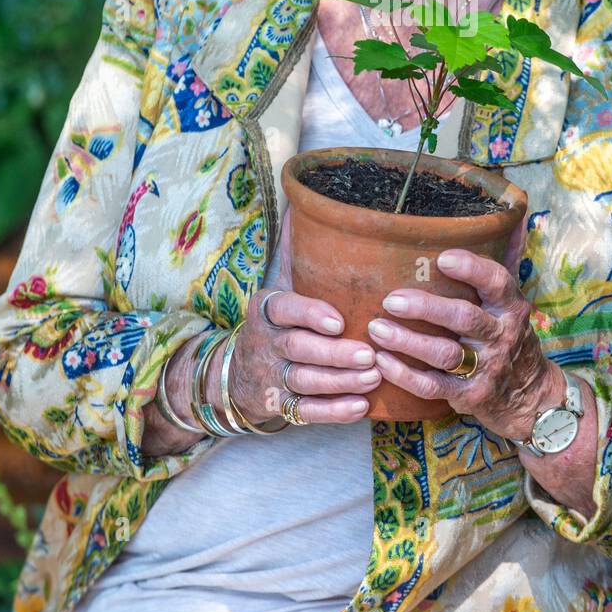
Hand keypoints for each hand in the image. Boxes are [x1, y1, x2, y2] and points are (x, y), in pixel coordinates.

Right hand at [227, 209, 381, 424]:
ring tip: (373, 377)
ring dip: (340, 383)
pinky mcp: (281, 406)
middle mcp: (266, 343)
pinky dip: (333, 412)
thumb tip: (305, 199)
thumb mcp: (278, 283)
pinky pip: (306, 412)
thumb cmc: (275, 320)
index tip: (339, 320)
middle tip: (370, 354)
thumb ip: (294, 248)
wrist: (238, 373)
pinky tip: (360, 408)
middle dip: (334, 355)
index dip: (310, 315)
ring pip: (305, 383)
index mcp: (267, 309)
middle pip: (298, 350)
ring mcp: (272, 377)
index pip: (285, 309)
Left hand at [365, 215, 563, 438]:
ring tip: (376, 328)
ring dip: (408, 342)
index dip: (470, 269)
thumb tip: (512, 215)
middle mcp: (500, 336)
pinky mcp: (468, 395)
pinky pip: (433, 386)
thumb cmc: (510, 336)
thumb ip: (507, 259)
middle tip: (390, 299)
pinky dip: (405, 375)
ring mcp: (485, 368)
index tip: (442, 258)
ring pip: (444, 354)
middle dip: (426, 308)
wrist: (530, 397)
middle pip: (463, 318)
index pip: (496, 281)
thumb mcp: (514, 300)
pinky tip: (382, 362)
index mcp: (510, 307)